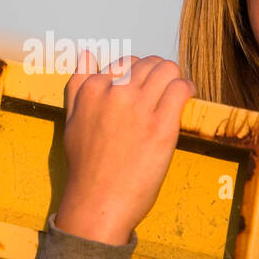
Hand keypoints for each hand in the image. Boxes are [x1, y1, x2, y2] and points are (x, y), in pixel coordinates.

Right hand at [53, 50, 196, 244]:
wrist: (97, 203)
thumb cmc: (85, 168)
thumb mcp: (71, 121)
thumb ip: (78, 85)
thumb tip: (87, 54)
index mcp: (92, 89)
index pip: (125, 62)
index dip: (137, 75)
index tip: (144, 90)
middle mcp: (115, 92)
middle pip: (148, 63)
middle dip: (158, 74)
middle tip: (164, 91)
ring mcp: (139, 108)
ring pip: (167, 69)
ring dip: (174, 78)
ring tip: (176, 92)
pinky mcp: (161, 125)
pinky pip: (181, 89)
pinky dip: (187, 89)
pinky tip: (186, 98)